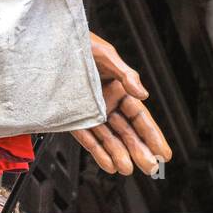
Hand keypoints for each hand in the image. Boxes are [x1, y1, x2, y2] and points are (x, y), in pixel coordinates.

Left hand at [71, 33, 171, 174]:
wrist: (49, 45)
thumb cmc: (80, 43)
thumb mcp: (105, 55)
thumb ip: (126, 75)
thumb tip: (144, 95)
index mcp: (120, 88)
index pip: (139, 116)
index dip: (152, 135)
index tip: (163, 152)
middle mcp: (107, 103)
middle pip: (127, 131)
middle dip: (139, 150)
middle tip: (150, 168)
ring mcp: (91, 112)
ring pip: (109, 138)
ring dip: (119, 154)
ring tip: (127, 169)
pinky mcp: (73, 118)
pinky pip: (88, 138)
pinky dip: (98, 152)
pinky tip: (108, 164)